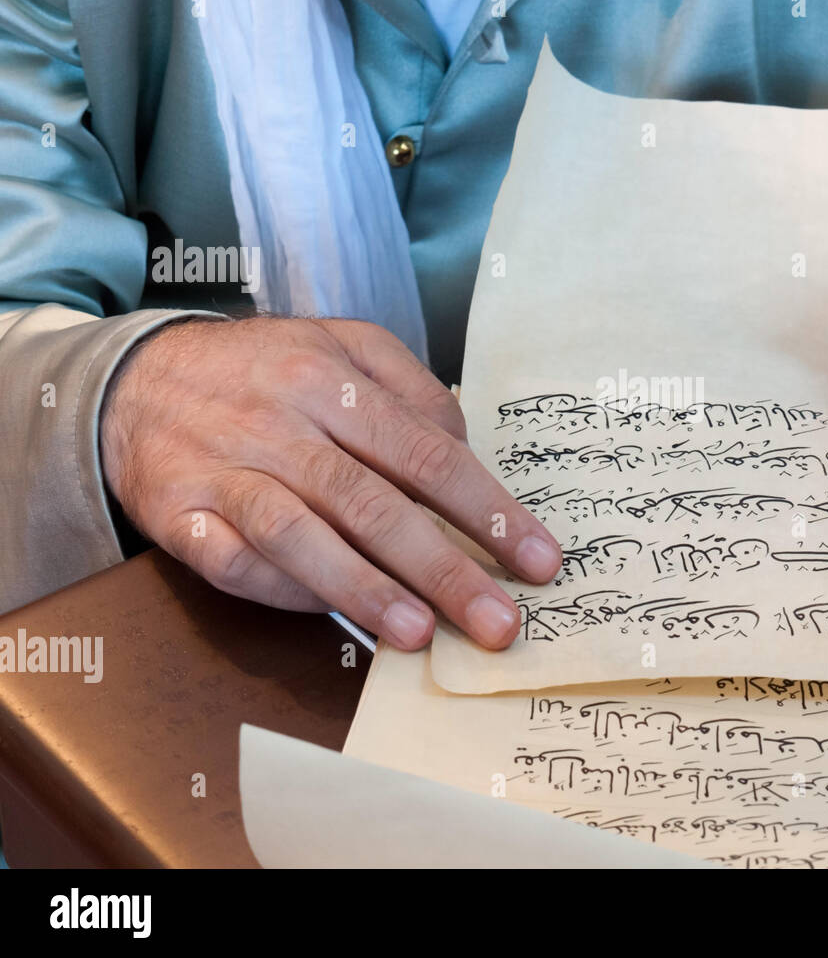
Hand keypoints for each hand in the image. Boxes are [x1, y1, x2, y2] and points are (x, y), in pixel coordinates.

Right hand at [100, 317, 561, 649]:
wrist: (137, 377)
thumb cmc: (264, 370)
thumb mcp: (341, 344)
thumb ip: (411, 389)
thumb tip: (467, 451)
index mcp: (331, 378)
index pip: (427, 453)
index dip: (489, 511)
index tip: (539, 560)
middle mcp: (281, 423)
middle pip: (373, 502)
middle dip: (445, 569)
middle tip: (499, 623)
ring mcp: (226, 470)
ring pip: (300, 535)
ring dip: (364, 589)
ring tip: (420, 634)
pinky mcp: (177, 512)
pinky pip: (232, 560)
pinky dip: (279, 591)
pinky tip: (326, 617)